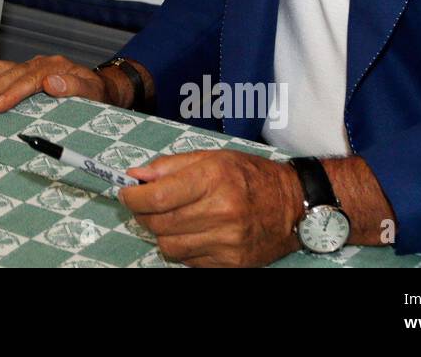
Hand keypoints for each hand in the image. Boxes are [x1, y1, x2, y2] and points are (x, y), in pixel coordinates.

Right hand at [0, 55, 107, 112]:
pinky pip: (1, 67)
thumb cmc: (96, 92)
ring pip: (1, 68)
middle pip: (11, 75)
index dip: (11, 93)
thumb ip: (75, 86)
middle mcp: (40, 64)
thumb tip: (53, 82)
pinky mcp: (24, 70)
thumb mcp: (94, 92)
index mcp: (55, 67)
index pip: (29, 80)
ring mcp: (31, 66)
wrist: (99, 86)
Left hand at [119, 149, 303, 266]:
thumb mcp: (213, 158)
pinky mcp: (232, 262)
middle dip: (142, 214)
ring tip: (171, 219)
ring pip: (169, 246)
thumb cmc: (251, 176)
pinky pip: (189, 261)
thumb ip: (170, 166)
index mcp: (214, 179)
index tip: (126, 193)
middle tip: (142, 205)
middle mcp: (221, 211)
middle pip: (159, 223)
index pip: (157, 197)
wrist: (294, 205)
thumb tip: (135, 176)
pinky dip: (183, 248)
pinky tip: (193, 233)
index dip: (133, 197)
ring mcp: (227, 240)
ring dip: (162, 233)